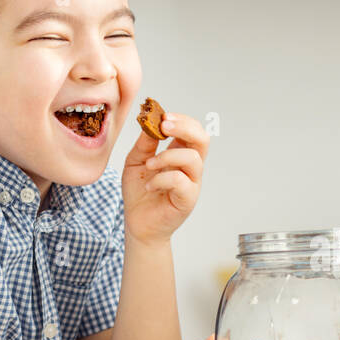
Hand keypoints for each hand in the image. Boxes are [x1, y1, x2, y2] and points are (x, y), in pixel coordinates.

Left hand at [122, 111, 208, 243]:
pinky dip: (161, 179)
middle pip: (203, 139)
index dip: (181, 120)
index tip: (162, 115)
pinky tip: (149, 186)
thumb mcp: (136, 162)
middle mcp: (190, 167)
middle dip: (185, 127)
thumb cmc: (139, 193)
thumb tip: (150, 121)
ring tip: (148, 166)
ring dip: (167, 156)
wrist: (137, 223)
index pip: (192, 130)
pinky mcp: (188, 200)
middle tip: (164, 125)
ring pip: (193, 159)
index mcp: (179, 154)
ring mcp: (191, 183)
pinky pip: (181, 181)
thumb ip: (145, 143)